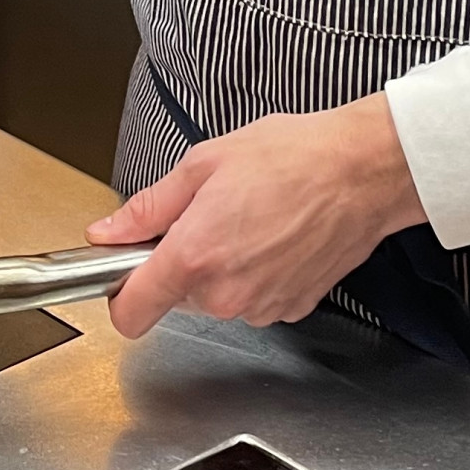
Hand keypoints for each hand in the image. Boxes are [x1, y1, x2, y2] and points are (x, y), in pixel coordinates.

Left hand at [86, 94, 424, 337]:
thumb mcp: (204, 163)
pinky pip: (253, 297)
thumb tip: (108, 232)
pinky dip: (255, 272)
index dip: (120, 292)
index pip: (130, 313)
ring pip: (216, 297)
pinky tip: (274, 234)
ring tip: (249, 216)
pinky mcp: (291, 308)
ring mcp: (261, 306)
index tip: (125, 269)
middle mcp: (226, 293)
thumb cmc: (293, 157)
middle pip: (175, 297)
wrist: (361, 171)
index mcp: (195, 255)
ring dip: (221, 265)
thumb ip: (148, 207)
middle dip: (181, 260)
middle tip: (208, 212)